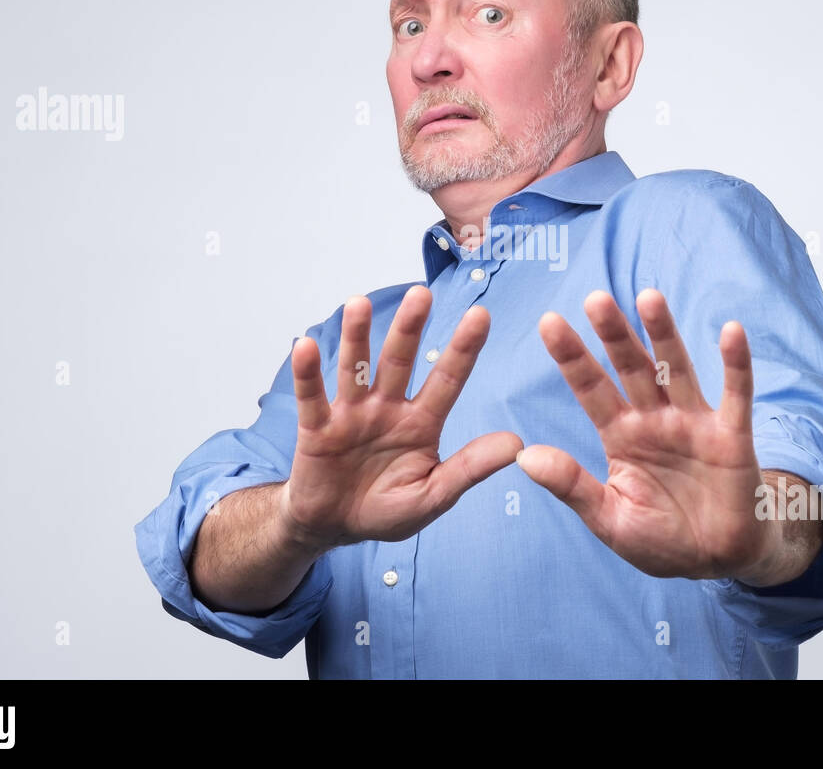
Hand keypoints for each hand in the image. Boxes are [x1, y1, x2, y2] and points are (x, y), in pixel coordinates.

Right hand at [283, 285, 522, 550]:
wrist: (334, 527)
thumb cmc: (386, 510)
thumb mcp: (434, 494)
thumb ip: (470, 468)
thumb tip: (517, 444)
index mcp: (421, 422)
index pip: (447, 379)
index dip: (463, 349)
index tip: (481, 316)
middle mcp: (387, 407)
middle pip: (400, 360)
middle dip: (410, 327)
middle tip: (421, 294)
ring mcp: (351, 413)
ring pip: (355, 368)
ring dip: (356, 337)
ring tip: (358, 304)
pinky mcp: (317, 427)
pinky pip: (312, 396)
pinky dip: (307, 372)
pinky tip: (305, 345)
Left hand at [517, 288, 784, 581]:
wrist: (716, 561)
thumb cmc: (660, 540)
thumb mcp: (609, 519)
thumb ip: (572, 486)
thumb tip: (525, 455)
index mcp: (621, 435)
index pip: (591, 388)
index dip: (572, 356)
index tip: (549, 322)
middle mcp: (654, 419)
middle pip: (630, 368)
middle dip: (613, 335)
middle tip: (594, 298)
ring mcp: (694, 423)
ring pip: (676, 369)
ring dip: (663, 335)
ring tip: (648, 296)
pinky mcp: (732, 436)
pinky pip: (736, 394)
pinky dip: (735, 364)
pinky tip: (731, 331)